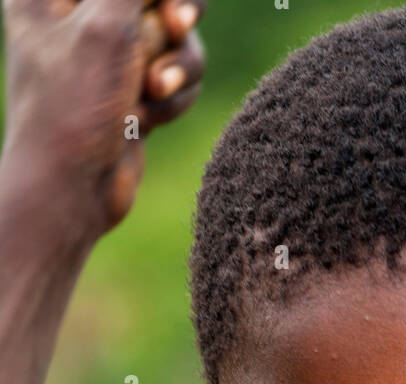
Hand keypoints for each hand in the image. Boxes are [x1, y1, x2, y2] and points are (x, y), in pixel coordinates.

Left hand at [1, 0, 206, 237]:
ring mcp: (111, 51)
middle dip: (176, 16)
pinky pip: (179, 73)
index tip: (171, 13)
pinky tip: (146, 120)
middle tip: (178, 25)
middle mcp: (79, 11)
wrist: (73, 191)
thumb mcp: (109, 24)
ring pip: (179, 35)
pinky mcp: (133, 86)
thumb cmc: (74, 106)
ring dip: (178, 66)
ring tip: (151, 95)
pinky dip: (174, 97)